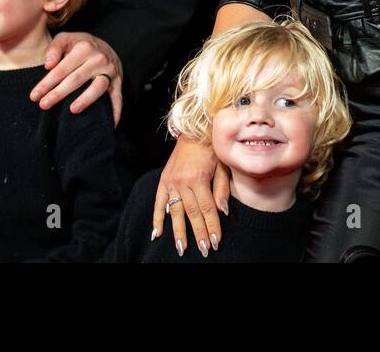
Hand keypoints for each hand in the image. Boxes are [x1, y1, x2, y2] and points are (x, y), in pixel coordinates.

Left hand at [29, 31, 123, 125]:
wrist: (104, 46)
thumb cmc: (79, 45)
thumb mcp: (65, 39)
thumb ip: (54, 49)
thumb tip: (48, 65)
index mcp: (84, 48)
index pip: (61, 69)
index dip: (46, 83)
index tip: (34, 96)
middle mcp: (98, 59)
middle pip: (76, 79)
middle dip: (58, 94)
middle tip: (44, 105)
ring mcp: (110, 71)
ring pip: (97, 88)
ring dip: (85, 100)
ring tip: (72, 110)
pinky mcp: (118, 82)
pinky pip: (118, 98)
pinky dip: (115, 111)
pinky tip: (110, 124)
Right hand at [153, 135, 229, 257]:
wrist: (194, 129)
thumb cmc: (212, 147)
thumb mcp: (222, 165)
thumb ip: (221, 189)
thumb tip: (222, 211)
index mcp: (198, 178)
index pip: (207, 209)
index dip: (212, 227)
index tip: (216, 242)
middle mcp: (182, 181)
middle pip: (192, 213)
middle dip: (198, 233)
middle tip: (204, 250)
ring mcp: (170, 181)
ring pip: (174, 212)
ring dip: (178, 231)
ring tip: (181, 248)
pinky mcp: (163, 179)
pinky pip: (158, 202)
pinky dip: (156, 218)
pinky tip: (157, 233)